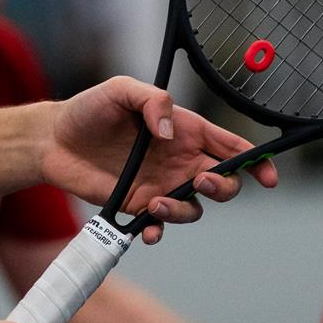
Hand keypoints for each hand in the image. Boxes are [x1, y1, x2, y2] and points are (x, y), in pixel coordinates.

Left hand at [42, 76, 277, 242]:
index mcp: (185, 130)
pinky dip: (159, 232)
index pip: (230, 145)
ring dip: (184, 212)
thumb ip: (152, 101)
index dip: (256, 160)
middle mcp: (178, 160)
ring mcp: (161, 185)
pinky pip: (161, 226)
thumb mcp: (120, 90)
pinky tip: (146, 230)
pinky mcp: (139, 205)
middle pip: (224, 182)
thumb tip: (172, 132)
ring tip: (155, 203)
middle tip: (200, 181)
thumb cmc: (89, 109)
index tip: (268, 176)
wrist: (53, 139)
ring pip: (195, 209)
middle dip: (224, 187)